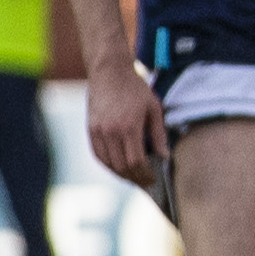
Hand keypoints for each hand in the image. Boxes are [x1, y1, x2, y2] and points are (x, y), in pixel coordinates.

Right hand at [85, 60, 167, 188]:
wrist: (109, 72)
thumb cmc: (135, 89)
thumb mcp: (154, 108)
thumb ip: (159, 134)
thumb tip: (164, 156)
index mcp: (128, 126)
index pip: (136, 161)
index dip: (145, 174)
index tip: (154, 179)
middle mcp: (110, 131)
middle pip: (121, 166)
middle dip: (135, 178)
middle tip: (146, 183)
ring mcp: (97, 131)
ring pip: (108, 163)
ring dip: (121, 174)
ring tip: (135, 178)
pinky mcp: (90, 129)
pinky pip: (98, 154)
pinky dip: (109, 165)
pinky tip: (119, 167)